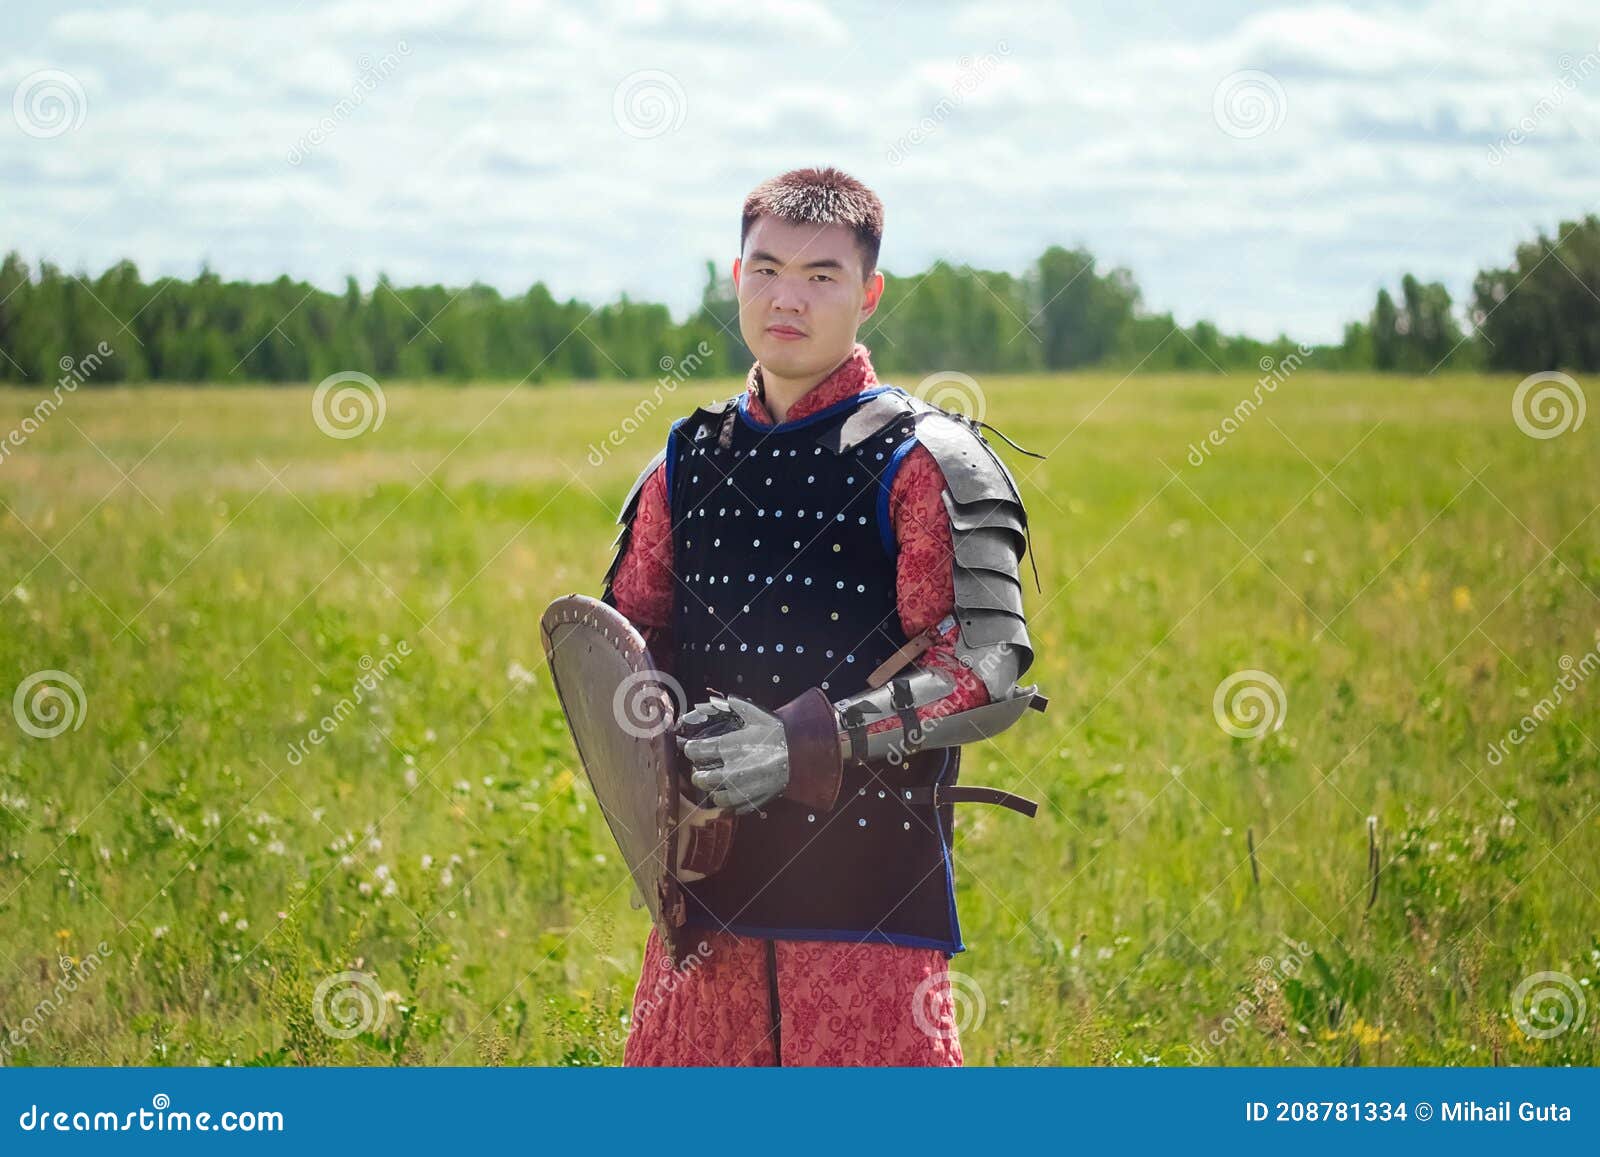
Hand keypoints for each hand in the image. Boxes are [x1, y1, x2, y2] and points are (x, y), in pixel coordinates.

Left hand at [675, 694, 789, 812]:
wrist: (801, 754)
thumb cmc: (779, 734)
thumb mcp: (759, 715)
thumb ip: (739, 706)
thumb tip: (727, 698)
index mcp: (728, 746)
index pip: (695, 751)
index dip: (690, 749)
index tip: (693, 749)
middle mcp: (731, 769)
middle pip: (700, 778)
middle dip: (698, 773)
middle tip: (701, 770)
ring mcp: (741, 788)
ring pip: (714, 796)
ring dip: (713, 790)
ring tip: (717, 784)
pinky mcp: (752, 800)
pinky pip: (733, 807)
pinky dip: (731, 801)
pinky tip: (734, 791)